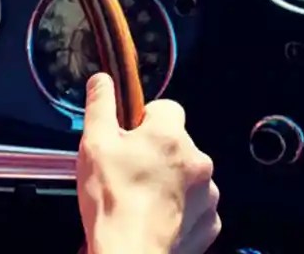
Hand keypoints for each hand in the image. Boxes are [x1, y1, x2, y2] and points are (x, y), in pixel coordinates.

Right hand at [76, 73, 219, 253]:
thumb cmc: (112, 201)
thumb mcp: (94, 143)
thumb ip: (101, 105)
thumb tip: (103, 80)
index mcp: (169, 135)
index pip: (166, 107)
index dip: (144, 120)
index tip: (129, 137)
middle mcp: (197, 160)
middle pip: (176, 143)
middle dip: (156, 153)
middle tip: (129, 171)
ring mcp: (208, 193)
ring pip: (188, 175)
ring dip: (169, 181)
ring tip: (140, 199)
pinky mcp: (210, 222)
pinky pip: (195, 207)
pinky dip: (179, 210)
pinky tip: (155, 217)